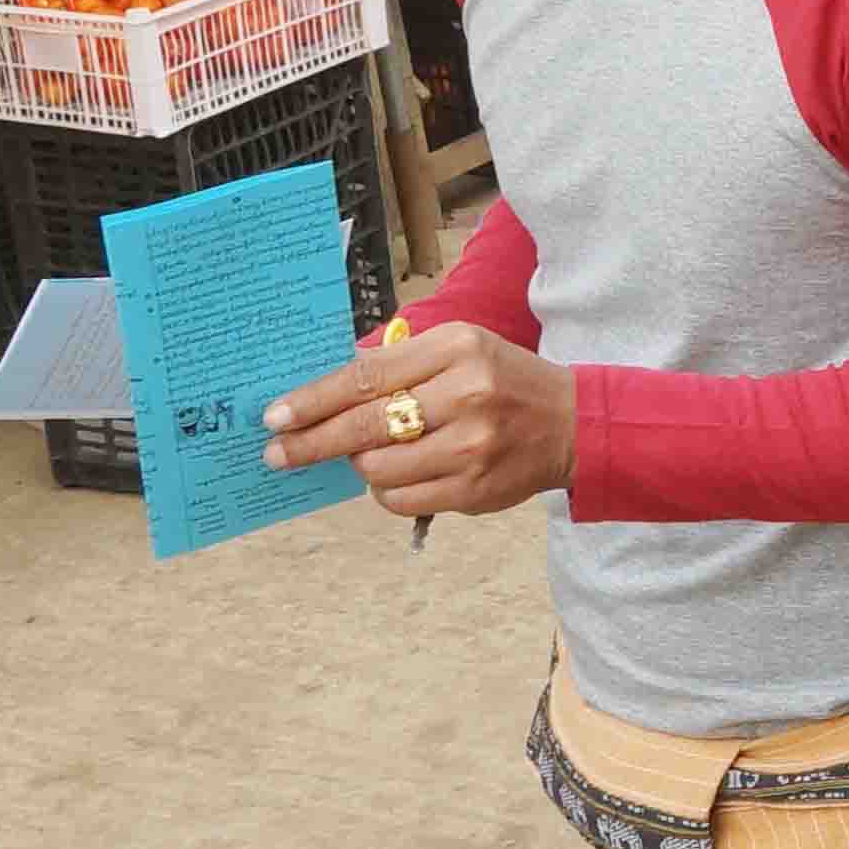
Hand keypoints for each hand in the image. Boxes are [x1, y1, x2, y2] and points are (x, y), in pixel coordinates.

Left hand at [267, 319, 572, 520]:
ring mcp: (472, 448)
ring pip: (379, 470)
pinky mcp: (475, 491)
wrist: (572, 423)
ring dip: (359, 465)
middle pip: (365, 426)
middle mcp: (466, 396)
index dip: (314, 399)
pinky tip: (395, 475)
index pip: (366, 377)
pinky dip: (386, 489)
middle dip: (312, 442)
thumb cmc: (502, 379)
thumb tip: (325, 388)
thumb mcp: (459, 347)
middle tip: (277, 453)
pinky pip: (402, 500)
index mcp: (457, 349)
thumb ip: (399, 362)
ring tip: (365, 455)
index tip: (276, 415)